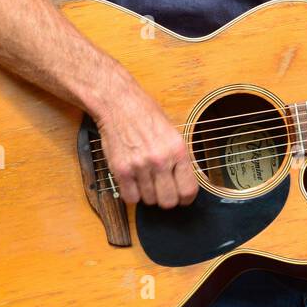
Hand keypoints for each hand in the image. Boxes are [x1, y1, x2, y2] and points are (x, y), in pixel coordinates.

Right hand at [95, 80, 197, 208]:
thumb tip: (184, 184)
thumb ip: (179, 159)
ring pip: (148, 201)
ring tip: (145, 178)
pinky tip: (133, 181)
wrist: (119, 104)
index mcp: (178, 150)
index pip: (188, 190)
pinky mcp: (121, 170)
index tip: (181, 198)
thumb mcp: (172, 133)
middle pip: (168, 201)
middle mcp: (160, 160)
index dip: (185, 198)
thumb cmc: (145, 115)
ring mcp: (140, 166)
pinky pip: (130, 197)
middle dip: (166, 199)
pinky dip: (132, 193)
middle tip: (161, 190)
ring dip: (147, 194)